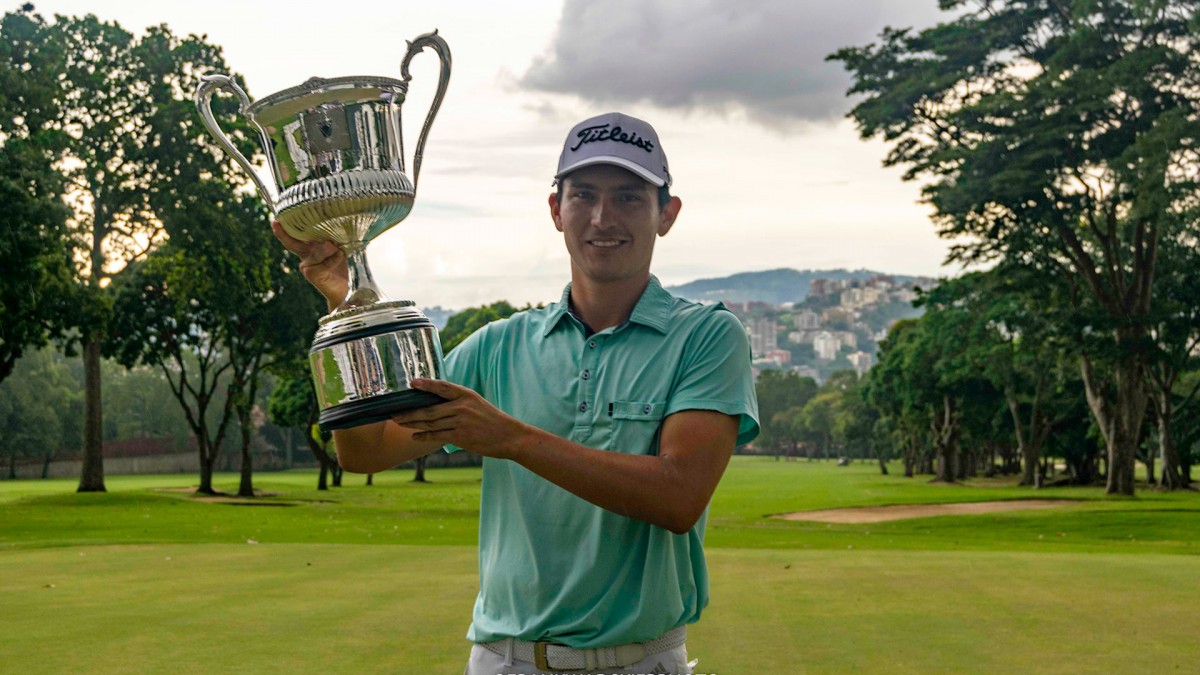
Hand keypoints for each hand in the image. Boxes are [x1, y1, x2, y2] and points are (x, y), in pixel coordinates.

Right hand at [270, 221, 348, 308]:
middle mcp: (305, 257)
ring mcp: (307, 267)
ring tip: (333, 245)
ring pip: (314, 254)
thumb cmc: (340, 267)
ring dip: (325, 249)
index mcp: (308, 248)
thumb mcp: (337, 250)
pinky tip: (340, 254)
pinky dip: (333, 259)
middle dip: (283, 233)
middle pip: (292, 244)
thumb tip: (330, 240)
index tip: (276, 221)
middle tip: (275, 223)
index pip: (295, 237)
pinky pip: (324, 264)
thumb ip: (333, 242)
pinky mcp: (313, 276)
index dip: (284, 230)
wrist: (343, 290)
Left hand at [390, 379, 533, 457]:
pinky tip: (414, 437)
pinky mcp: (460, 437)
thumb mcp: (477, 404)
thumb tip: (437, 405)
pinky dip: (423, 437)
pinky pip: (437, 436)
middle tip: (393, 412)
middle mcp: (462, 407)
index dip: (427, 384)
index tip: (412, 382)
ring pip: (430, 423)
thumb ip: (458, 403)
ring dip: (412, 424)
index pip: (443, 387)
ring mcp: (461, 422)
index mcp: (466, 395)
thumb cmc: (492, 421)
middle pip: (429, 409)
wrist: (510, 436)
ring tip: (399, 423)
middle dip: (409, 412)